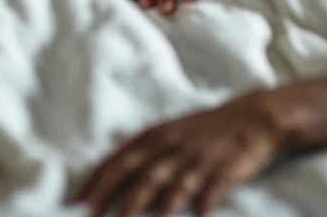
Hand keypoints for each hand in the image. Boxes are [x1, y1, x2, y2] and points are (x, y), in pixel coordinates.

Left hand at [72, 91, 285, 216]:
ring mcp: (199, 160)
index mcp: (158, 135)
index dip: (95, 182)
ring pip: (170, 187)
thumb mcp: (170, 132)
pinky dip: (201, 205)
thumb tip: (104, 181)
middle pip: (138, 175)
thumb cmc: (204, 130)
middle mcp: (174, 147)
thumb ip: (142, 153)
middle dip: (114, 200)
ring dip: (150, 209)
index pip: (118, 159)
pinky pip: (210, 191)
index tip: (73, 204)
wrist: (252, 117)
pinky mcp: (224, 170)